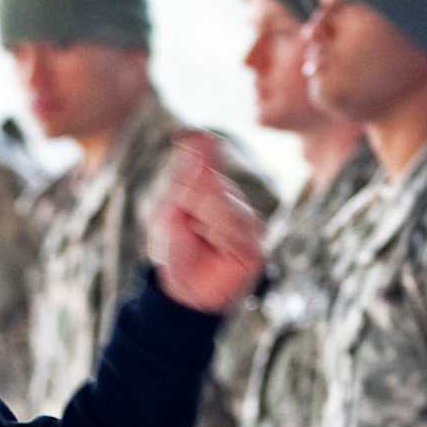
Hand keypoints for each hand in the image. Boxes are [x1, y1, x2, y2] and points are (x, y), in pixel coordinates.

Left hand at [147, 132, 265, 314]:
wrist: (182, 290)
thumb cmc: (174, 249)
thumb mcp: (170, 209)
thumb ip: (186, 175)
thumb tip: (197, 135)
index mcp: (210, 191)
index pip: (210, 162)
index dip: (206, 150)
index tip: (201, 137)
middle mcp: (232, 203)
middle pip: (217, 185)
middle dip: (197, 203)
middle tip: (189, 223)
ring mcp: (247, 224)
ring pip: (231, 207)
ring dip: (209, 223)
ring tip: (202, 238)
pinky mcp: (256, 246)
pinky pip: (241, 230)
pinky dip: (223, 238)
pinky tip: (217, 249)